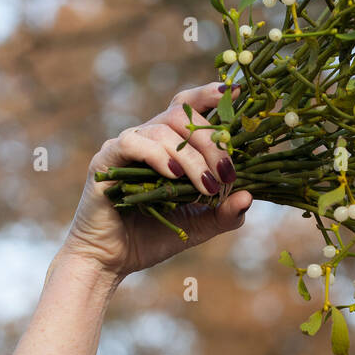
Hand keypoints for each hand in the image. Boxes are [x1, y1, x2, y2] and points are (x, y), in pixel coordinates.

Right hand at [63, 82, 251, 278]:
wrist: (112, 261)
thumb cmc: (154, 237)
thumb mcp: (199, 226)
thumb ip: (224, 213)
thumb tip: (248, 196)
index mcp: (170, 145)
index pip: (190, 107)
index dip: (210, 95)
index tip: (237, 93)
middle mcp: (148, 138)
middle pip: (182, 115)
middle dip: (211, 142)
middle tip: (227, 172)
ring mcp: (126, 146)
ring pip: (163, 131)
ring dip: (191, 158)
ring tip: (205, 186)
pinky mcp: (106, 160)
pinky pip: (133, 143)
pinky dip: (157, 156)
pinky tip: (173, 175)